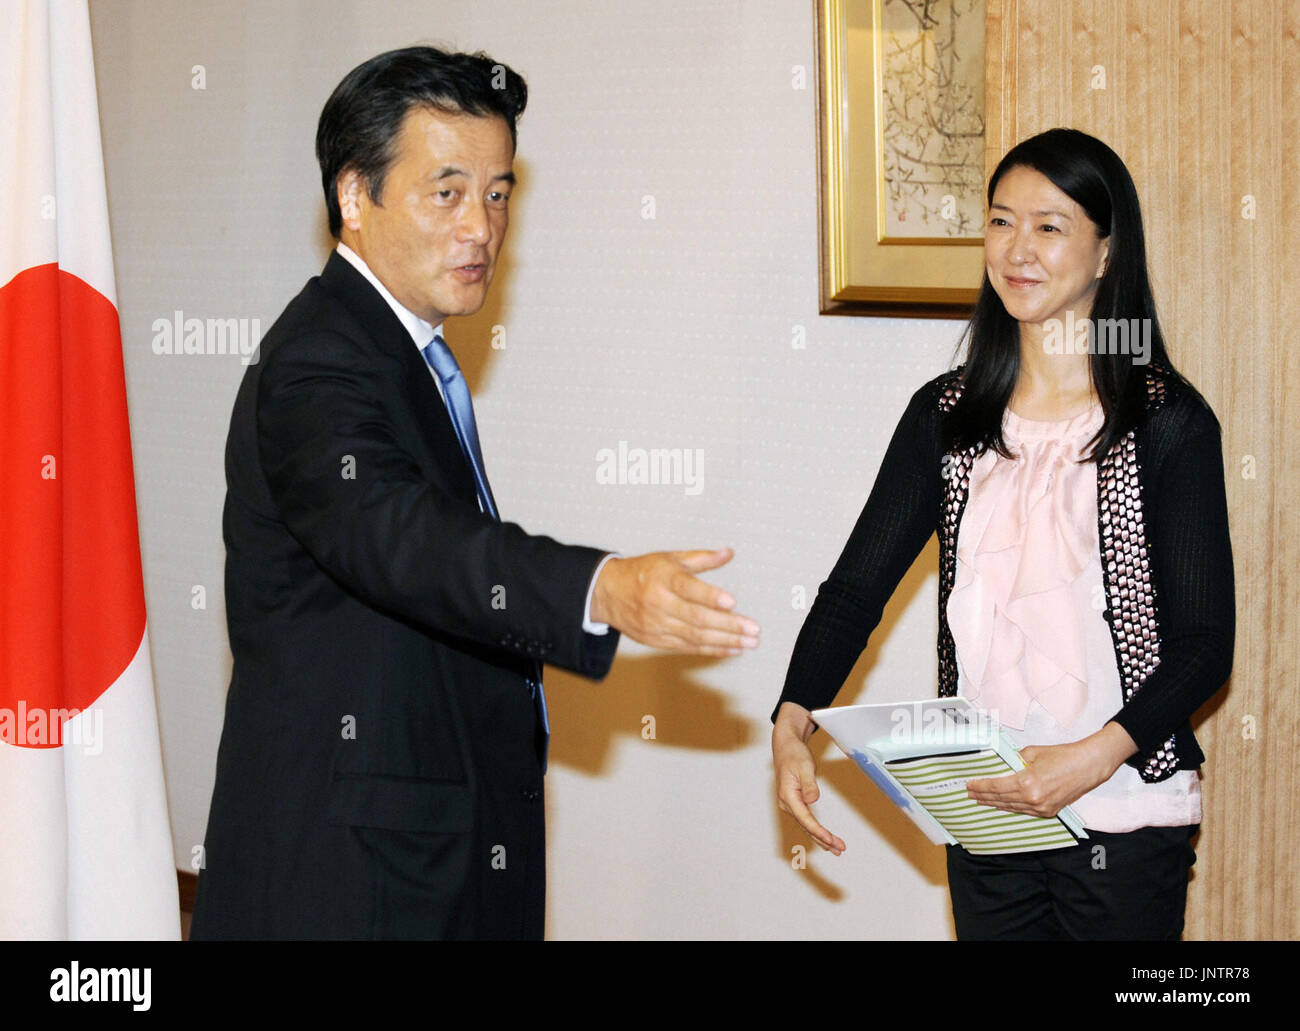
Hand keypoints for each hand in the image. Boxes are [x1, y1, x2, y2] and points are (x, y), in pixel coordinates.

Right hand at [590, 548, 758, 656]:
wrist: (607, 593)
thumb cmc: (642, 573)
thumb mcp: (669, 558)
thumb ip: (701, 558)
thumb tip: (728, 553)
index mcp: (662, 578)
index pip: (688, 588)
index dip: (710, 596)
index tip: (731, 601)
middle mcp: (658, 603)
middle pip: (696, 618)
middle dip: (728, 626)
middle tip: (753, 630)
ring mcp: (657, 625)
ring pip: (695, 636)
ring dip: (725, 641)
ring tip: (749, 643)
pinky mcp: (656, 641)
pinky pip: (688, 647)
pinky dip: (711, 649)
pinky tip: (731, 649)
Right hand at [772, 702, 845, 854]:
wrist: (785, 745)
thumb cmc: (794, 754)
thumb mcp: (804, 766)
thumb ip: (809, 784)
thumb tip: (812, 800)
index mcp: (787, 795)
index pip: (805, 819)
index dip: (819, 831)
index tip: (831, 840)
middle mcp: (787, 803)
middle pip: (806, 826)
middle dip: (823, 840)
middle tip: (840, 849)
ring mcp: (790, 804)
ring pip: (806, 825)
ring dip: (821, 838)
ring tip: (837, 849)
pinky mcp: (795, 802)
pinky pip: (806, 820)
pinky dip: (816, 830)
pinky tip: (825, 838)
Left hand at [966, 722, 1137, 817]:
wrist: (1088, 766)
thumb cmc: (1063, 756)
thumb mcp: (1033, 752)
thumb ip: (1014, 760)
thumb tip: (1002, 766)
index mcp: (1027, 783)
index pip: (996, 787)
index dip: (980, 787)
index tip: (969, 785)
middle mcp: (1033, 799)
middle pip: (1001, 799)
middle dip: (983, 797)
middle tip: (970, 794)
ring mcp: (1042, 808)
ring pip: (1011, 808)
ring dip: (994, 804)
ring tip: (981, 801)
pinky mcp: (1049, 812)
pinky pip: (1024, 811)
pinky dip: (1011, 808)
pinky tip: (1001, 805)